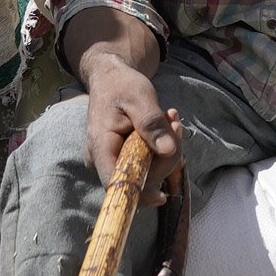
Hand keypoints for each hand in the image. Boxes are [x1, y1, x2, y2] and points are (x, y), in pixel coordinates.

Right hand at [77, 51, 183, 206]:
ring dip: (167, 148)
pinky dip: (162, 146)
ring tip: (170, 117)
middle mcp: (104, 160)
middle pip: (139, 179)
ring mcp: (115, 161)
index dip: (137, 194)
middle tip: (175, 123)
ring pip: (149, 172)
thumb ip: (152, 123)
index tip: (161, 196)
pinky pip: (150, 163)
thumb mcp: (139, 97)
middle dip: (165, 157)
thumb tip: (168, 150)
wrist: (112, 78)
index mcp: (101, 147)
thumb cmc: (121, 85)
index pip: (115, 183)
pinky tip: (166, 123)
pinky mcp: (127, 158)